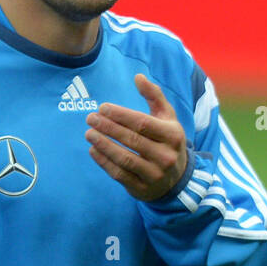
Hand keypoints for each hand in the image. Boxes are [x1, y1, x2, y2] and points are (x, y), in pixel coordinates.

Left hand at [84, 73, 187, 201]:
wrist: (177, 179)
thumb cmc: (167, 141)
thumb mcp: (167, 117)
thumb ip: (154, 96)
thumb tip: (137, 76)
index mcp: (173, 135)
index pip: (142, 123)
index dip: (121, 115)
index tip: (102, 107)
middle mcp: (166, 156)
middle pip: (132, 140)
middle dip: (108, 128)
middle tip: (90, 118)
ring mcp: (154, 174)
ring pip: (124, 159)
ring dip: (103, 145)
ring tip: (88, 134)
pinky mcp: (142, 189)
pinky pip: (119, 174)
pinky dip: (104, 162)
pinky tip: (93, 150)